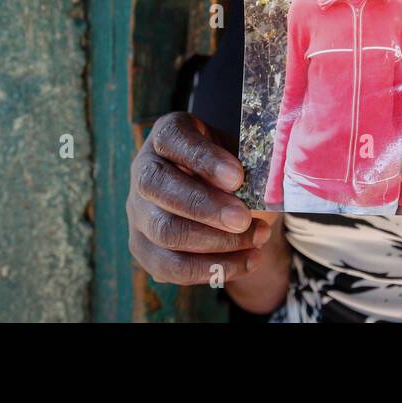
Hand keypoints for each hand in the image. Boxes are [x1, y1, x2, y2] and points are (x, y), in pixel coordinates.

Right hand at [127, 111, 271, 284]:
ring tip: (257, 239)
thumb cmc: (233, 168)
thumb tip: (263, 190)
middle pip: (158, 187)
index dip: (203, 159)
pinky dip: (212, 268)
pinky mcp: (143, 247)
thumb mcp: (242, 154)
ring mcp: (138, 211)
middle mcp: (143, 169)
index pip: (173, 138)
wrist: (224, 197)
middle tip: (244, 219)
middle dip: (205, 207)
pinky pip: (170, 267)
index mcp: (167, 134)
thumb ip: (248, 164)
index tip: (238, 177)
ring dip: (215, 243)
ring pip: (164, 232)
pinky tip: (248, 260)